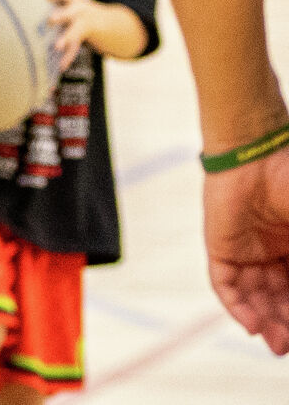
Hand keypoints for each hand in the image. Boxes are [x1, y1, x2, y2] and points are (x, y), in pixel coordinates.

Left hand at [39, 0, 96, 69]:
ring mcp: (80, 27)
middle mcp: (77, 12)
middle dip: (61, 16)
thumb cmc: (72, 0)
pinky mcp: (80, 40)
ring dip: (66, 40)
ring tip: (56, 47)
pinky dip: (66, 59)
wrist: (102, 21)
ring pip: (73, 34)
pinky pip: (74, 51)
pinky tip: (58, 68)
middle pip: (69, 13)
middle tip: (51, 20)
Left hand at [203, 144, 288, 352]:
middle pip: (281, 300)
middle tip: (287, 347)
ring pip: (256, 298)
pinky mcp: (221, 248)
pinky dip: (237, 306)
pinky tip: (251, 324)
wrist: (255, 155)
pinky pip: (226, 284)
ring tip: (277, 345)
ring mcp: (247, 252)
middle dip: (287, 326)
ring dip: (266, 322)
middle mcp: (274, 254)